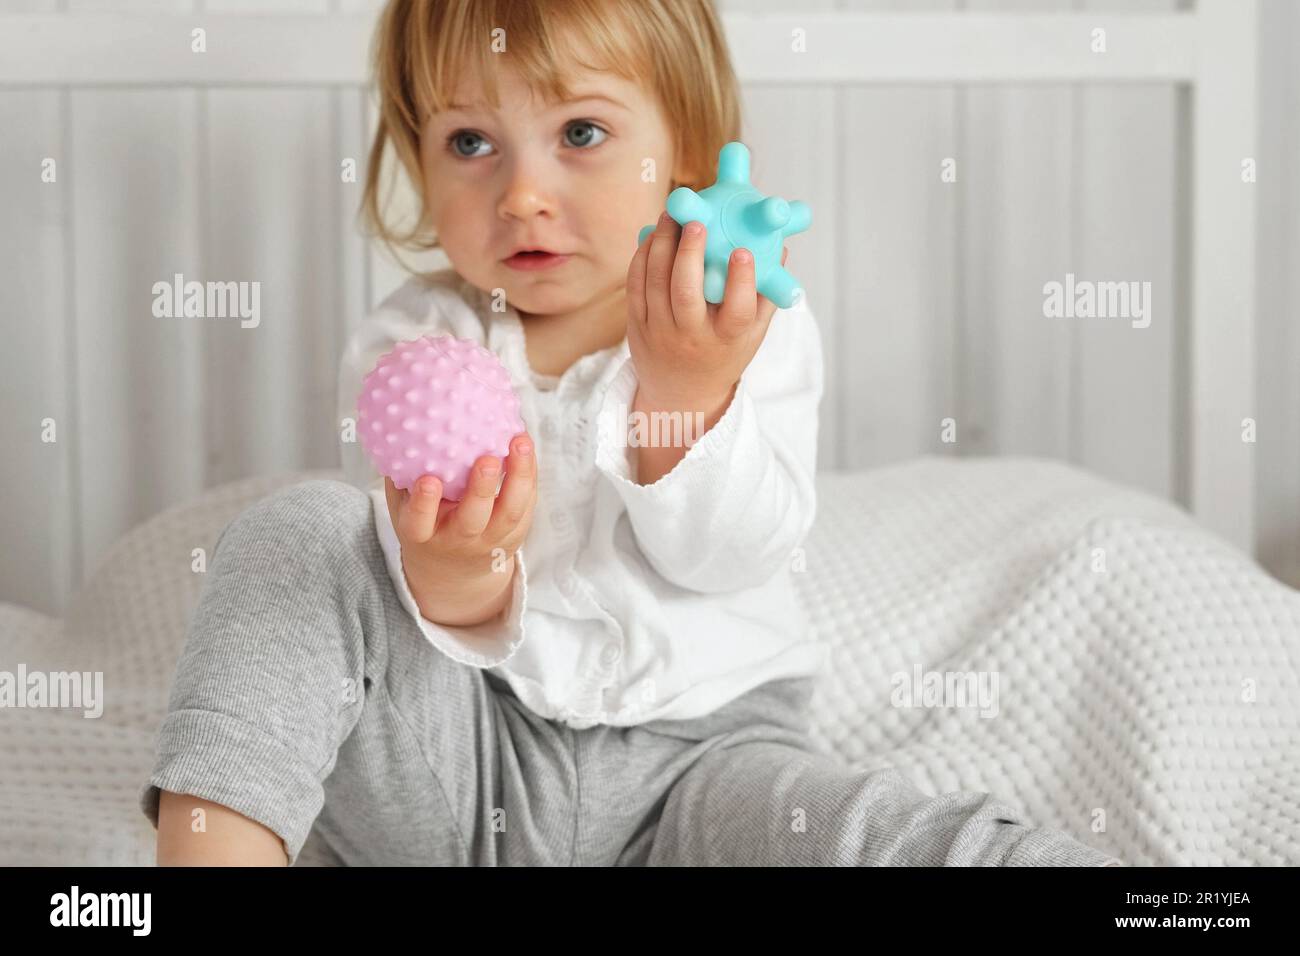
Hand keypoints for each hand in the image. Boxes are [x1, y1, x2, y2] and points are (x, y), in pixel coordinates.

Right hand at [383, 432, 536, 627]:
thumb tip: (399, 426)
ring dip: (518, 476)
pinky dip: (528, 476)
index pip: (419, 522)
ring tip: (520, 442)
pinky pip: (526, 505)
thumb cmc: (426, 524)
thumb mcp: (404, 507)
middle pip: (472, 520)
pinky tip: (526, 447)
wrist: (454, 570)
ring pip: (509, 513)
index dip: (423, 504)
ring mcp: (490, 540)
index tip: (428, 480)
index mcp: (423, 534)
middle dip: (481, 489)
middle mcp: (458, 540)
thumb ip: (402, 475)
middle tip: (488, 458)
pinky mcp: (515, 535)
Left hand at [626, 211, 787, 409]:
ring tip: (673, 215)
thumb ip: (766, 295)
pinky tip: (654, 235)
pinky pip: (636, 285)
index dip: (741, 280)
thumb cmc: (724, 354)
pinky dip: (643, 256)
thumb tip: (781, 249)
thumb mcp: (753, 335)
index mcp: (727, 338)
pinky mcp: (637, 325)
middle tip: (697, 221)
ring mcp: (660, 331)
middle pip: (686, 292)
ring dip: (663, 244)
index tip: (743, 251)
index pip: (737, 310)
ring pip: (656, 282)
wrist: (681, 393)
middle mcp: (692, 336)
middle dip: (690, 253)